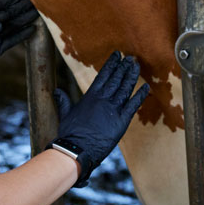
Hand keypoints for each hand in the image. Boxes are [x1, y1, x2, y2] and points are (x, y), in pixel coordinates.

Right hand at [49, 52, 149, 186]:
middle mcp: (103, 99)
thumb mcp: (65, 113)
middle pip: (116, 79)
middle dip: (124, 67)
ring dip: (132, 76)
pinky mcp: (121, 121)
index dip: (111, 64)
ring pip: (125, 89)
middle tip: (131, 58)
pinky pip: (133, 105)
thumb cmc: (70, 133)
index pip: (103, 75)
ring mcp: (113, 109)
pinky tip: (146, 87)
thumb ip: (64, 100)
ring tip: (136, 66)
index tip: (117, 55)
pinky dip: (140, 96)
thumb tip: (57, 90)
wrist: (77, 148)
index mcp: (90, 96)